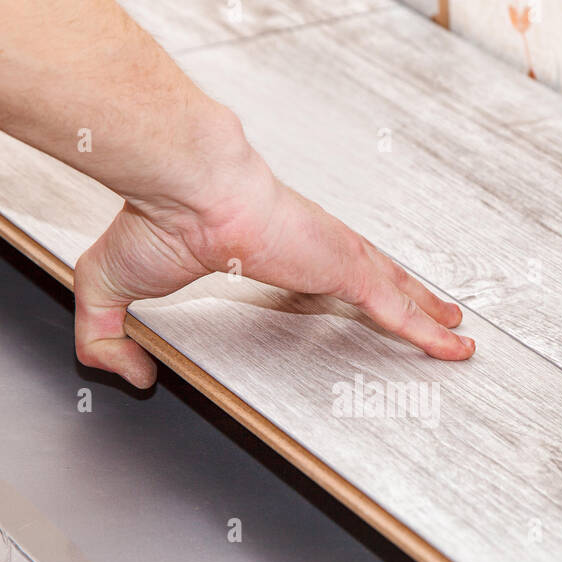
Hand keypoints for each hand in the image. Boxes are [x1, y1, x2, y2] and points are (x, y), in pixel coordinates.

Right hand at [74, 109, 474, 388]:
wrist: (184, 187)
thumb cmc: (155, 220)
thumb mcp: (112, 289)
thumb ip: (107, 337)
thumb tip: (132, 375)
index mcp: (261, 254)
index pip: (307, 277)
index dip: (328, 291)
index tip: (339, 305)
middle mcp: (306, 252)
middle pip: (367, 280)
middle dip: (400, 297)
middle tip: (428, 316)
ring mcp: (331, 258)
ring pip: (394, 292)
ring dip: (425, 310)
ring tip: (454, 328)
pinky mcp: (346, 267)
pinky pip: (397, 307)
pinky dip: (427, 328)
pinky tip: (452, 345)